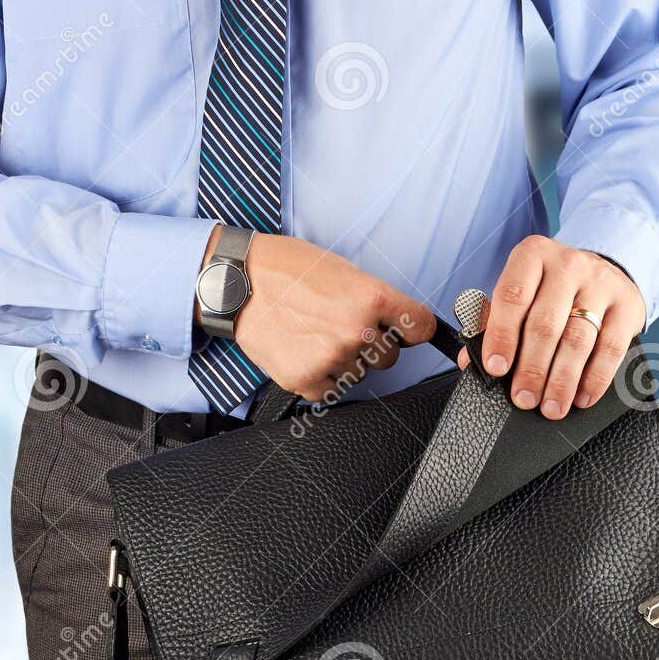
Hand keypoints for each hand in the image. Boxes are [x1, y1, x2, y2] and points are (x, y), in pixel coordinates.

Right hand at [198, 228, 435, 400]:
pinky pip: (331, 390)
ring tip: (316, 334)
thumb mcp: (343, 270)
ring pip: (359, 374)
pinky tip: (304, 351)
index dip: (414, 328)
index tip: (408, 330)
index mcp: (371, 298)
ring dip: (345, 361)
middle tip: (341, 325)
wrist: (237, 282)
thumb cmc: (287, 269)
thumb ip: (374, 300)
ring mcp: (331, 358)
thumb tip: (400, 322)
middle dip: (373, 345)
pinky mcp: (305, 379)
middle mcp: (356, 331)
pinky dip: (321, 377)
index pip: (421, 327)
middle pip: (390, 357)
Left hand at [477, 236, 644, 418]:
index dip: (502, 335)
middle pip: (545, 323)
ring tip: (551, 407)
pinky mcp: (627, 305)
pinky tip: (582, 397)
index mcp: (532, 256)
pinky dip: (595, 378)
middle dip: (532, 368)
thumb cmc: (551, 289)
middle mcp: (568, 264)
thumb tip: (471, 360)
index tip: (496, 368)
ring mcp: (600, 283)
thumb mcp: (522, 292)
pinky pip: (611, 348)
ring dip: (562, 380)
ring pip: (578, 339)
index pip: (513, 296)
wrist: (603, 271)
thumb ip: (493, 322)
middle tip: (524, 398)